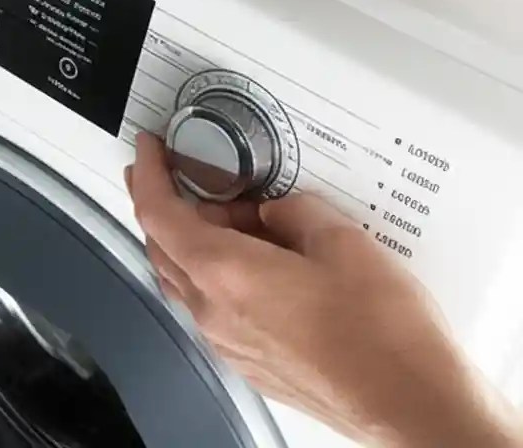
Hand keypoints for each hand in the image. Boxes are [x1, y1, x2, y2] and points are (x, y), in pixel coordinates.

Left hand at [127, 133, 522, 447]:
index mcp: (226, 273)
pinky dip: (215, 276)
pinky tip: (256, 265)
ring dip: (194, 242)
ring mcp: (227, 343)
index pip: (159, 214)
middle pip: (163, 247)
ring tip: (237, 220)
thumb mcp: (342, 241)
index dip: (148, 175)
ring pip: (184, 280)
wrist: (408, 404)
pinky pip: (210, 309)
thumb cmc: (383, 333)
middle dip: (168, 206)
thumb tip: (274, 211)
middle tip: (186, 177)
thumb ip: (294, 213)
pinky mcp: (248, 362)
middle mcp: (214, 311)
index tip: (148, 151)